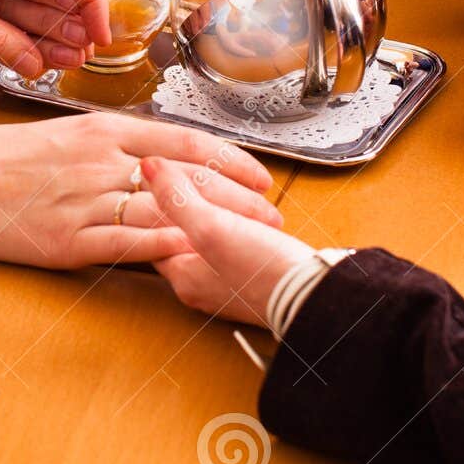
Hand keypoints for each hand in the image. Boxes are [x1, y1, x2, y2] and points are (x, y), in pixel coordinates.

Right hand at [0, 114, 280, 268]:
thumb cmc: (3, 160)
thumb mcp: (65, 135)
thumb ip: (113, 144)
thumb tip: (157, 156)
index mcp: (102, 130)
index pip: (184, 142)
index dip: (231, 160)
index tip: (261, 175)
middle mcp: (101, 162)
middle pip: (187, 179)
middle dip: (237, 198)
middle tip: (271, 214)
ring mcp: (87, 202)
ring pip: (166, 211)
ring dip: (214, 225)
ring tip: (248, 239)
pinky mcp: (71, 241)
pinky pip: (128, 243)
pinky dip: (165, 246)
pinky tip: (194, 251)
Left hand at [142, 157, 312, 328]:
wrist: (318, 298)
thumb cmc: (264, 272)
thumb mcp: (212, 228)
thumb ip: (176, 197)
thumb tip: (146, 165)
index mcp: (182, 276)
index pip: (152, 232)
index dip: (159, 199)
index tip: (170, 175)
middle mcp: (200, 286)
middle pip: (181, 235)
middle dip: (190, 205)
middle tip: (203, 179)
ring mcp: (228, 285)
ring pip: (211, 241)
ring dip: (218, 214)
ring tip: (230, 193)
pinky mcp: (254, 281)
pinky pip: (236, 248)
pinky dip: (239, 227)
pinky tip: (251, 216)